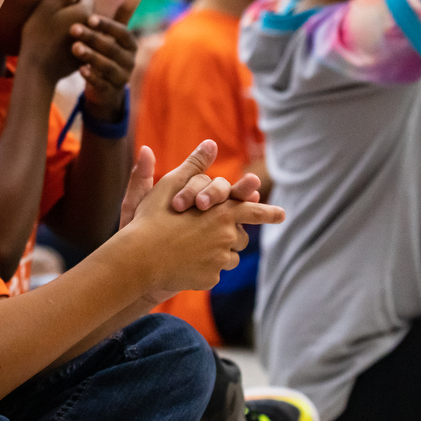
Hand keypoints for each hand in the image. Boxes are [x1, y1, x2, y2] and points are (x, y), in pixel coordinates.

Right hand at [18, 0, 93, 84]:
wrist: (37, 68)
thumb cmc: (38, 35)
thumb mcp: (48, 7)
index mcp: (85, 12)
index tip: (57, 2)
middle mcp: (92, 27)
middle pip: (88, 13)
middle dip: (76, 11)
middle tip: (56, 18)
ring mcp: (90, 44)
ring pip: (86, 29)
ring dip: (77, 27)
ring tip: (57, 32)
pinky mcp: (85, 58)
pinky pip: (84, 45)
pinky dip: (75, 42)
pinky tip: (59, 46)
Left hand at [71, 0, 140, 121]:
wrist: (107, 88)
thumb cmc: (109, 54)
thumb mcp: (116, 36)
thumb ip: (124, 15)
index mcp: (131, 45)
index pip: (122, 33)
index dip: (107, 25)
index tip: (89, 17)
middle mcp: (129, 61)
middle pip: (113, 49)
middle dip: (93, 38)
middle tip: (73, 28)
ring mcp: (121, 77)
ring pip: (107, 66)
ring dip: (91, 56)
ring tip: (74, 47)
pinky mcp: (110, 92)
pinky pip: (102, 84)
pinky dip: (91, 77)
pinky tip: (80, 69)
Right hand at [118, 141, 284, 292]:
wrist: (139, 258)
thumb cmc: (152, 218)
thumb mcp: (170, 185)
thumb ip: (193, 165)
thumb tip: (210, 142)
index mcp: (222, 211)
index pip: (253, 211)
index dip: (268, 212)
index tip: (281, 215)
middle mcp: (226, 235)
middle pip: (240, 237)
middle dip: (233, 236)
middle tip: (225, 237)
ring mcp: (220, 259)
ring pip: (228, 256)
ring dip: (218, 252)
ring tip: (192, 248)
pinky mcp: (210, 278)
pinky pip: (213, 272)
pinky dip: (203, 268)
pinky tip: (184, 264)